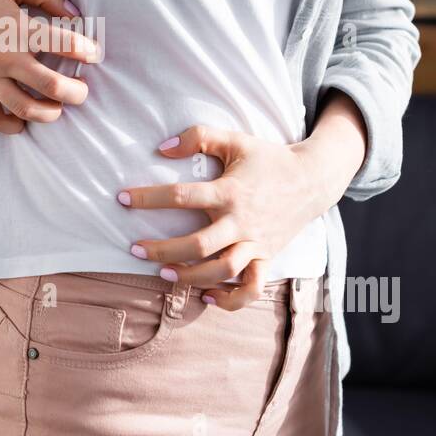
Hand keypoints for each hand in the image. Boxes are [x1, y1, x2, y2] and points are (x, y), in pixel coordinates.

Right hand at [0, 0, 100, 133]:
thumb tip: (73, 11)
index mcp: (17, 28)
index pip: (64, 44)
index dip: (86, 50)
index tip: (93, 54)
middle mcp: (4, 57)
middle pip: (51, 86)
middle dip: (75, 92)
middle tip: (82, 90)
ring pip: (24, 108)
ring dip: (48, 113)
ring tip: (58, 109)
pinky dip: (11, 126)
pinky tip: (23, 123)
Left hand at [117, 125, 336, 309]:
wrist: (313, 179)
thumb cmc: (268, 158)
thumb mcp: (235, 139)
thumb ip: (198, 136)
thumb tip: (163, 147)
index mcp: (230, 191)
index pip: (182, 195)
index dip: (148, 198)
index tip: (122, 198)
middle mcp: (242, 221)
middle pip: (199, 244)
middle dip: (163, 250)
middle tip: (135, 249)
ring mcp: (256, 243)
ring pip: (222, 270)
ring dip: (190, 277)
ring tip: (163, 274)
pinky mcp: (266, 258)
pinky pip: (251, 288)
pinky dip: (229, 299)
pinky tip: (205, 297)